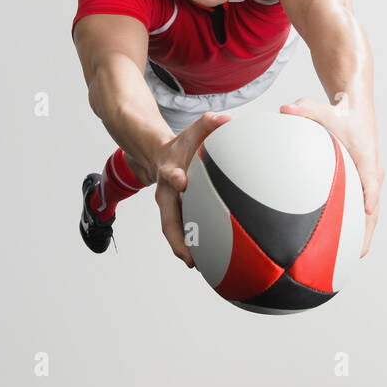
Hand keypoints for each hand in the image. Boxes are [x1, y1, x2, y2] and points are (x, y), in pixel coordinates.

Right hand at [152, 111, 232, 267]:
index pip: (171, 175)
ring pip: (173, 232)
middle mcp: (167, 194)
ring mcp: (171, 207)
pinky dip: (191, 248)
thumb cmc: (183, 145)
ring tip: (199, 266)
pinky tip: (206, 261)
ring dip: (184, 250)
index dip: (176, 178)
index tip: (183, 182)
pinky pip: (183, 233)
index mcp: (170, 172)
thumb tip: (226, 119)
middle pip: (167, 219)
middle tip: (188, 256)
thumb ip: (209, 123)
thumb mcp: (194, 130)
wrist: (161, 156)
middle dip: (176, 238)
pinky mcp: (178, 215)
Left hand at [279, 93, 382, 257]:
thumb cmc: (339, 111)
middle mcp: (371, 169)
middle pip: (373, 204)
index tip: (367, 213)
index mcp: (365, 155)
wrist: (355, 106)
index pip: (370, 178)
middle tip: (358, 253)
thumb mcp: (320, 108)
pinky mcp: (363, 180)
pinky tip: (344, 241)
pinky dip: (357, 222)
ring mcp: (369, 176)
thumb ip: (303, 109)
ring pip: (370, 209)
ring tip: (353, 256)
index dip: (370, 196)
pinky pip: (362, 205)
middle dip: (367, 229)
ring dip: (363, 231)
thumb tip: (284, 109)